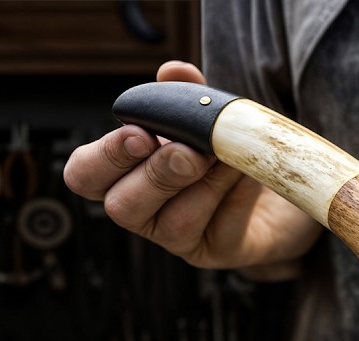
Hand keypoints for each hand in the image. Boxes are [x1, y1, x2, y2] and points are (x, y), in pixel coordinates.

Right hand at [64, 61, 320, 279]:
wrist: (274, 183)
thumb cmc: (222, 147)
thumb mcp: (202, 116)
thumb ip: (185, 94)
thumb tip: (174, 70)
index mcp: (121, 174)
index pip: (84, 175)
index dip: (105, 157)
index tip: (139, 134)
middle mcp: (142, 212)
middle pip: (122, 207)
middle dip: (156, 175)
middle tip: (188, 152)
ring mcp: (177, 239)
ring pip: (174, 223)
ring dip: (204, 184)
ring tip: (227, 157)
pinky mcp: (217, 252)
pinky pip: (219, 230)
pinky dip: (235, 196)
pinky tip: (248, 174)